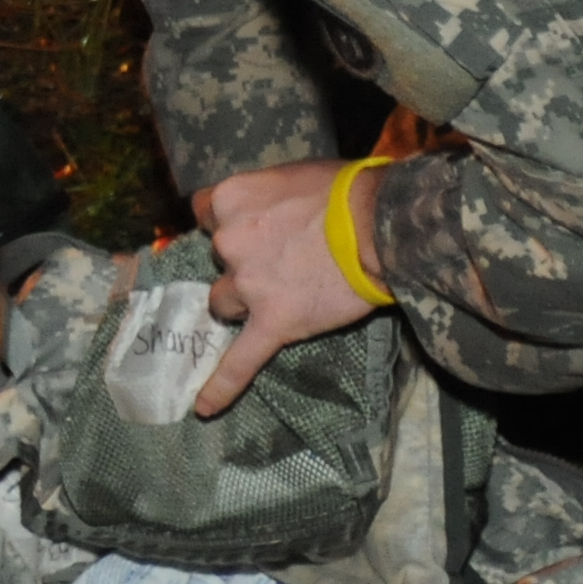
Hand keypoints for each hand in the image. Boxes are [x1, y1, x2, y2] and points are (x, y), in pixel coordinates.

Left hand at [187, 157, 382, 417]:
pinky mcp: (272, 323)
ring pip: (224, 303)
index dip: (226, 222)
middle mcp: (229, 240)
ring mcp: (248, 285)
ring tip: (279, 297)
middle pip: (218, 260)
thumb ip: (265, 195)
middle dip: (242, 262)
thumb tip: (267, 209)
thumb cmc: (345, 191)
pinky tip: (204, 408)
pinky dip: (221, 386)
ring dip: (241, 302)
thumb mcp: (293, 175)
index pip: (204, 213)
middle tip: (282, 259)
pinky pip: (240, 362)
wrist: (379, 225)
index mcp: (230, 198)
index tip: (247, 225)